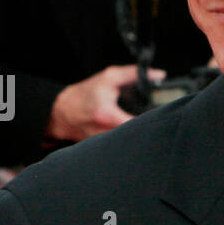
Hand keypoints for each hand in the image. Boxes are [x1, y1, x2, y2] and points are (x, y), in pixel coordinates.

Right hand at [46, 64, 164, 142]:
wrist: (63, 110)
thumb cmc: (85, 93)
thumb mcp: (109, 78)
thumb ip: (133, 74)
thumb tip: (158, 74)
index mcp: (106, 115)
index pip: (138, 124)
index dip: (152, 122)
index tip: (160, 116)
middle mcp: (102, 132)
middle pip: (135, 138)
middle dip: (146, 131)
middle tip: (154, 124)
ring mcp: (99, 144)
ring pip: (127, 146)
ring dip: (136, 138)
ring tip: (141, 130)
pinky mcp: (99, 150)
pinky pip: (119, 149)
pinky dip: (125, 143)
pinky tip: (128, 137)